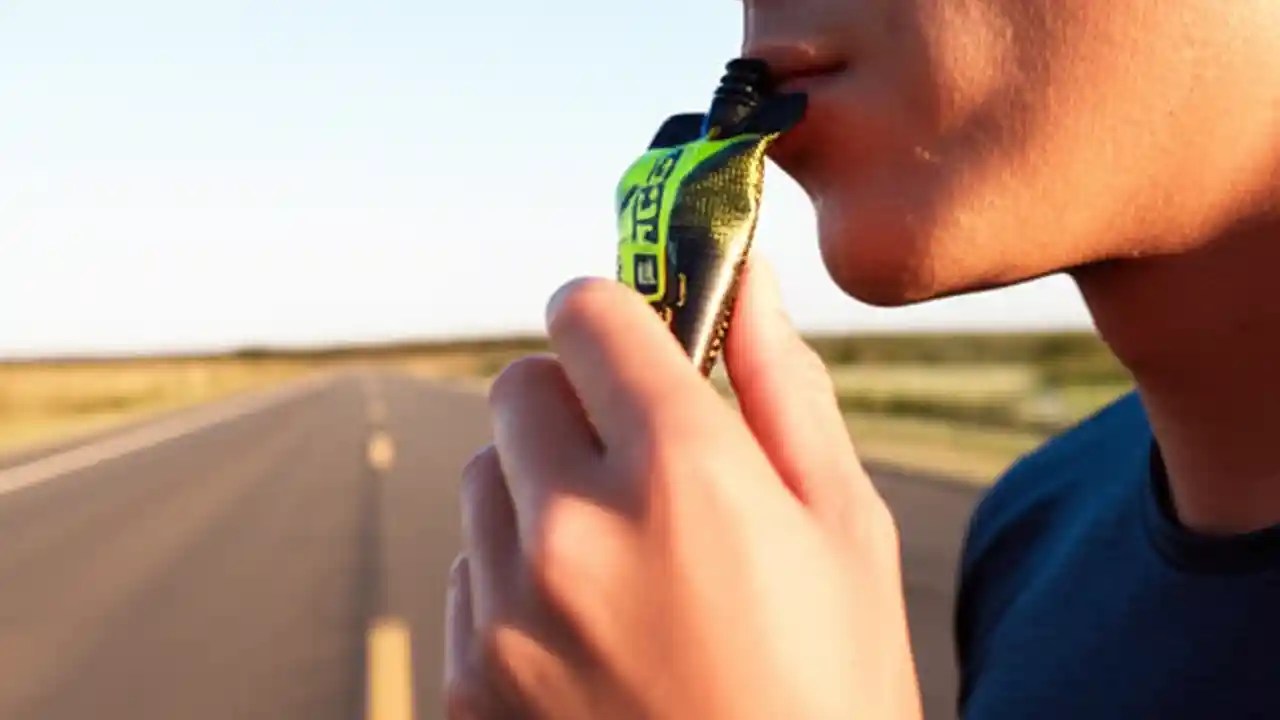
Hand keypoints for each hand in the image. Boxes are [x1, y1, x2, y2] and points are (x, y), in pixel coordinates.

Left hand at [445, 261, 921, 719]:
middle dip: (574, 402)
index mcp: (684, 473)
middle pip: (519, 387)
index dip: (614, 311)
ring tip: (620, 563)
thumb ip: (784, 390)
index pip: (589, 312)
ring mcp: (507, 613)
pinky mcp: (468, 684)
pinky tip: (589, 638)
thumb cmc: (834, 692)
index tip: (634, 339)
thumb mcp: (843, 532)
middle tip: (638, 459)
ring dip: (540, 490)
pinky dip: (515, 578)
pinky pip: (468, 575)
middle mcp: (575, 530)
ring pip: (485, 479)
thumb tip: (748, 285)